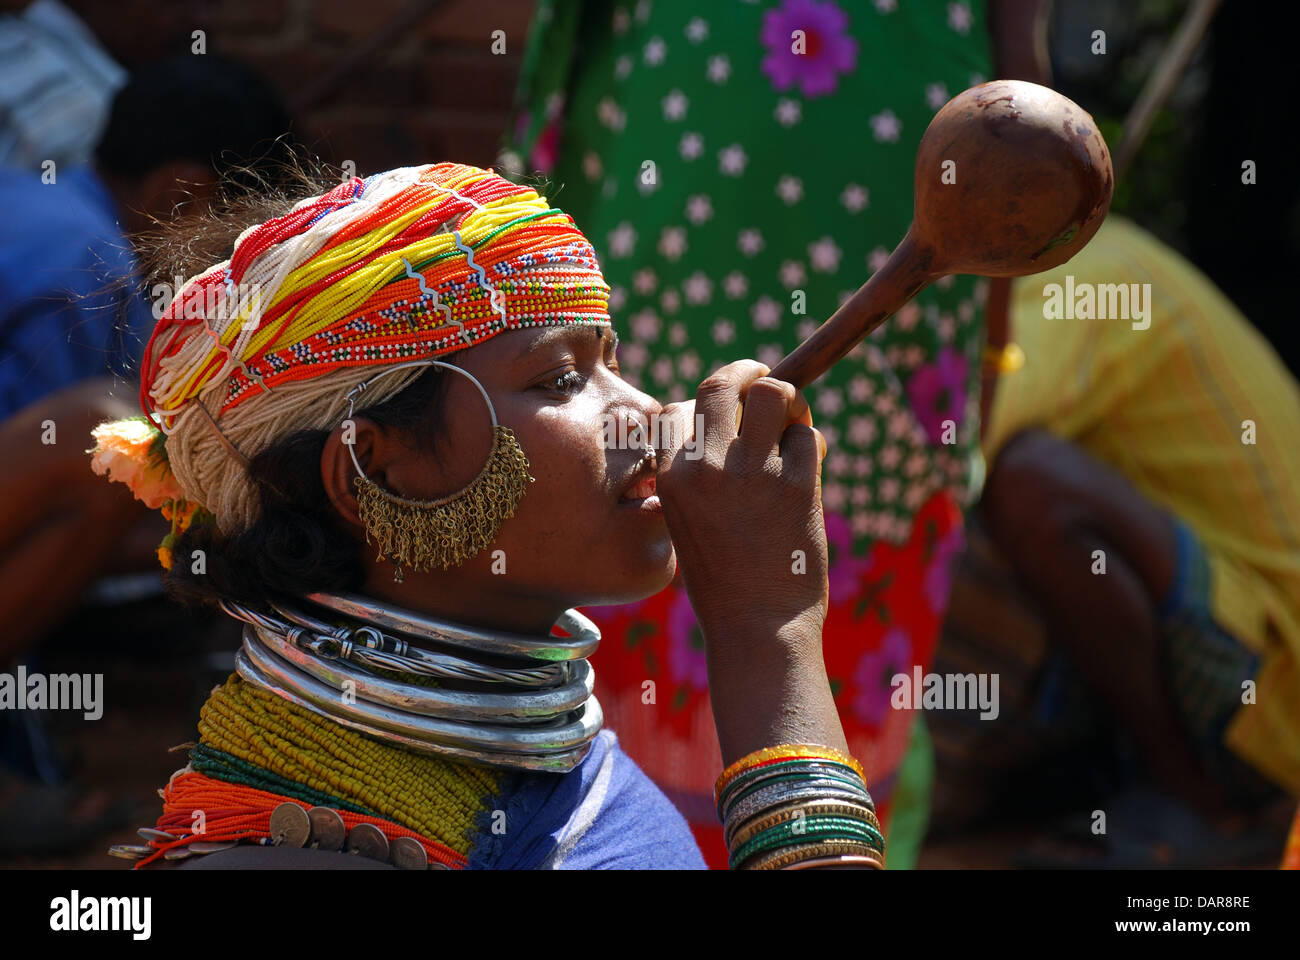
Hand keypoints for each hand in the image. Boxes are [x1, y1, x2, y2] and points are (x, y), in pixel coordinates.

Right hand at [656, 360, 828, 650]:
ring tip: (793, 422)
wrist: (757, 629)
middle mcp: (705, 467)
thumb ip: (701, 472)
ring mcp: (752, 473)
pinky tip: (808, 470)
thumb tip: (741, 416)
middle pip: (723, 385)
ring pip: (775, 394)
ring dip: (789, 401)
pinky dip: (811, 446)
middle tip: (763, 377)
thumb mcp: (688, 522)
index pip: (678, 409)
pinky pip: (808, 437)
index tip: (725, 409)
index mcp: (670, 477)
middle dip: (748, 372)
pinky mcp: (797, 486)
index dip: (705, 402)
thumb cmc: (725, 580)